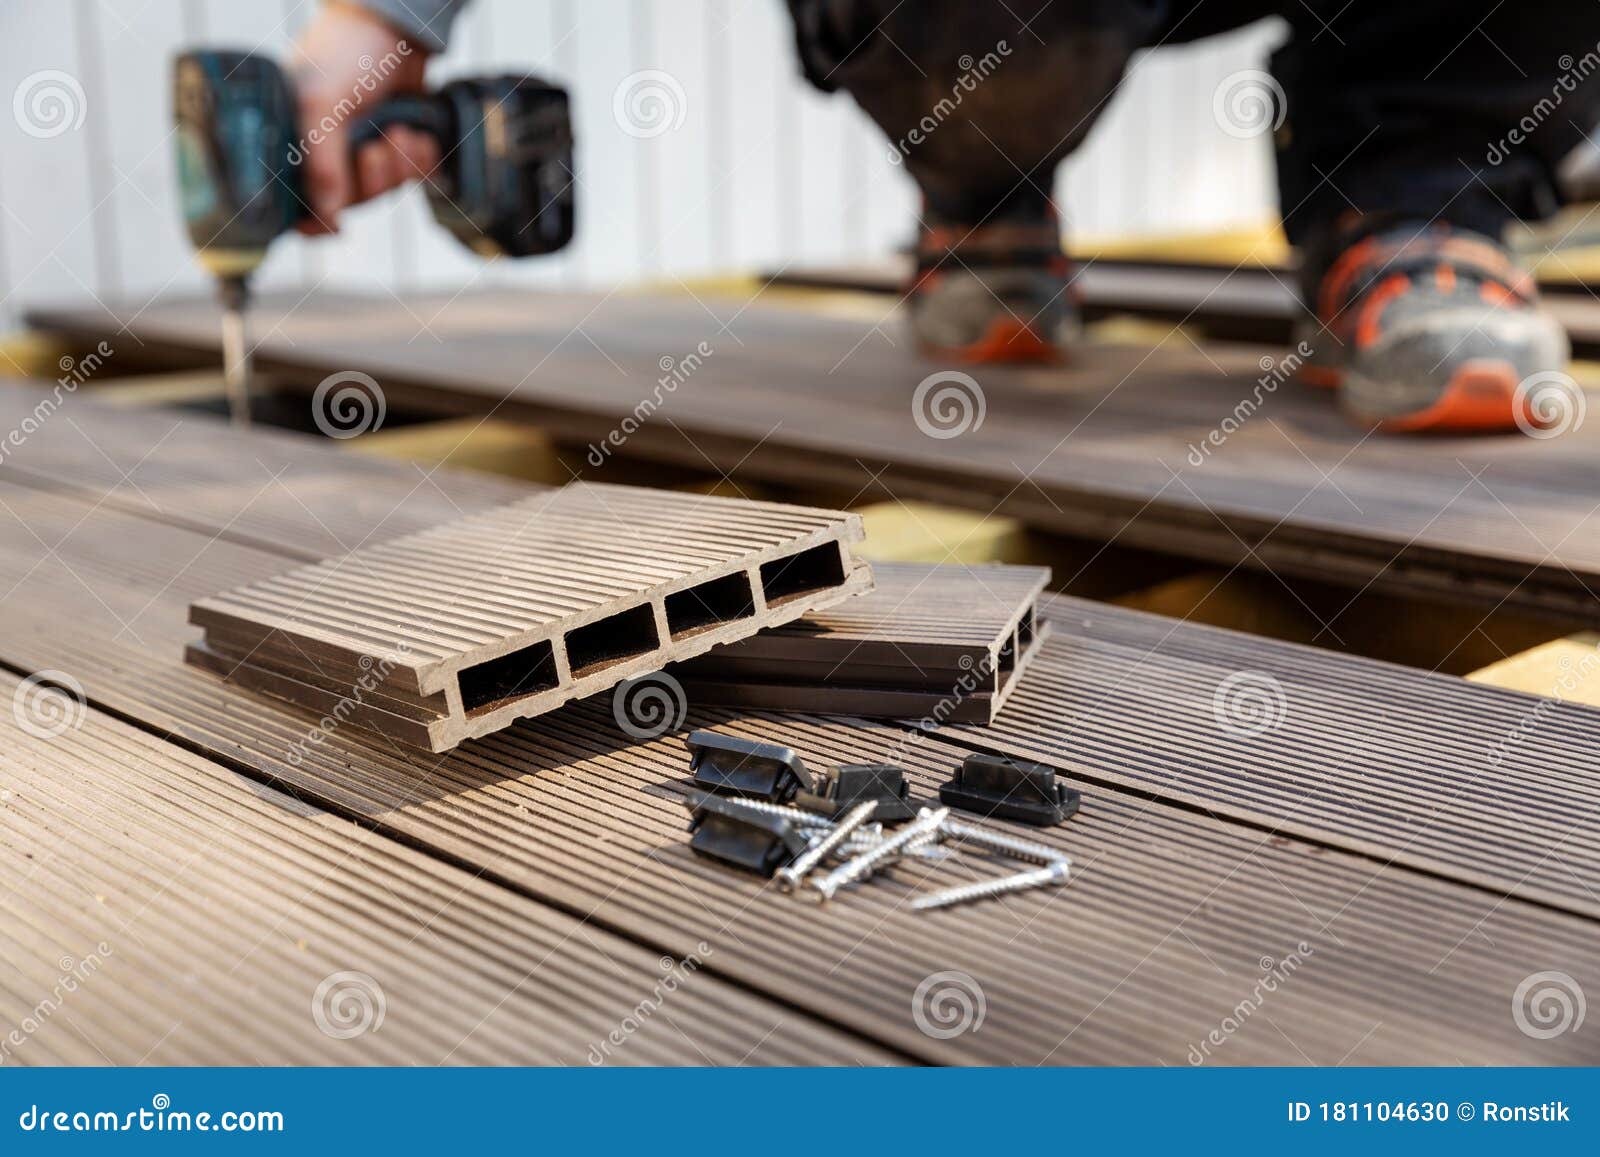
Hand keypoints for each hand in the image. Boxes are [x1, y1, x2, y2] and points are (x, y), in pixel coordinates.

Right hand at [291, 1, 438, 233]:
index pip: (298, 202)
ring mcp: (363, 147)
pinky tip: (419, 137)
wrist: (395, 24)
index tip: (334, 226)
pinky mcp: (398, 144)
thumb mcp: (320, 105)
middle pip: (350, 202)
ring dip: (398, 167)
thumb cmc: (344, 53)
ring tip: (401, 133)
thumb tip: (326, 219)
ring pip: (383, 191)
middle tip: (376, 148)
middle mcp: (327, 149)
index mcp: (294, 141)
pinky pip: (412, 176)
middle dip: (371, 180)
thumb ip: (320, 163)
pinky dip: (420, 160)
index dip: (315, 221)